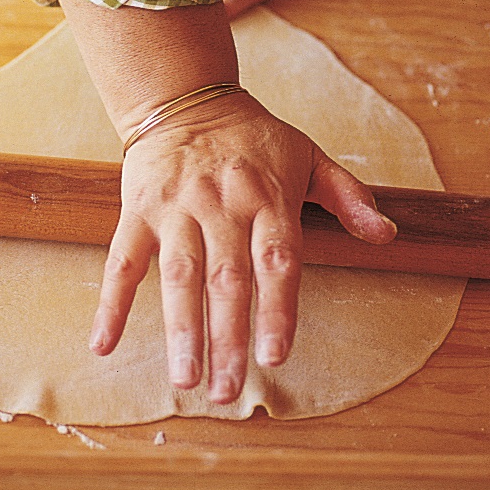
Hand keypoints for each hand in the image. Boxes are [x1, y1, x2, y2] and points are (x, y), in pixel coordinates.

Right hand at [88, 93, 395, 403]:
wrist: (186, 98)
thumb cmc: (254, 136)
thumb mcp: (309, 155)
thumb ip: (348, 195)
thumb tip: (387, 234)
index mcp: (267, 196)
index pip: (276, 259)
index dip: (276, 308)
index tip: (274, 355)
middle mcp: (221, 204)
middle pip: (226, 278)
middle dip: (227, 337)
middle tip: (228, 392)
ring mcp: (176, 207)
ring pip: (177, 273)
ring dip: (180, 328)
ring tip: (185, 378)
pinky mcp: (139, 208)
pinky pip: (122, 258)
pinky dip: (111, 301)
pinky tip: (103, 343)